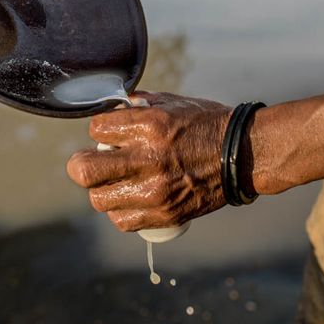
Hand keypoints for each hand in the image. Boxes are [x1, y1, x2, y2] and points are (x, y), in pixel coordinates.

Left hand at [66, 92, 232, 230]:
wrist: (242, 156)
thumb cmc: (208, 124)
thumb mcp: (174, 102)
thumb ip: (140, 104)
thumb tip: (114, 107)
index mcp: (150, 127)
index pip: (96, 130)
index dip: (98, 130)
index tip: (107, 133)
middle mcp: (149, 160)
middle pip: (84, 171)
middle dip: (81, 164)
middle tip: (88, 162)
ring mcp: (156, 191)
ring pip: (99, 200)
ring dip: (101, 189)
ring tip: (113, 182)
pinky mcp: (164, 214)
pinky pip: (123, 220)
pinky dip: (120, 210)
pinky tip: (128, 199)